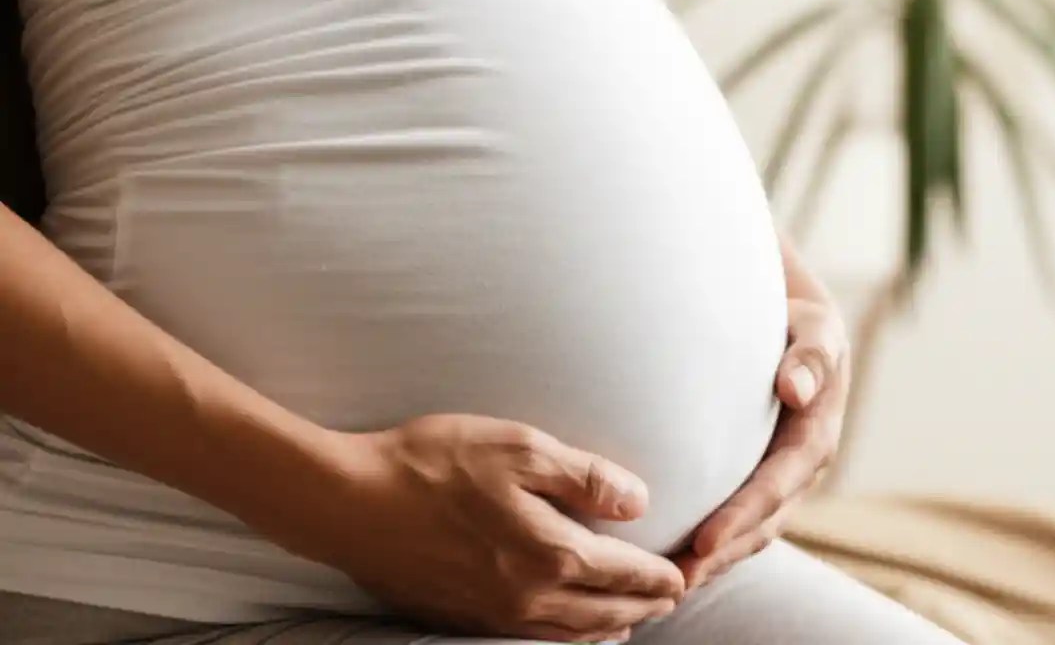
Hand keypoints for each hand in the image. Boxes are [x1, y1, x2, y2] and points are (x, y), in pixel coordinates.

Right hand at [290, 415, 683, 642]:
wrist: (349, 501)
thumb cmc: (433, 463)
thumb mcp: (519, 448)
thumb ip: (585, 477)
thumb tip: (639, 502)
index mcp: (550, 553)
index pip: (625, 575)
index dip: (660, 576)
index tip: (685, 575)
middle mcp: (528, 596)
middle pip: (605, 614)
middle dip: (644, 606)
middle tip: (671, 597)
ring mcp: (493, 614)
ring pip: (570, 635)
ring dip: (610, 627)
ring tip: (631, 619)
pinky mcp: (463, 618)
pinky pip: (533, 640)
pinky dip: (566, 637)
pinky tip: (568, 627)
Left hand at [677, 296, 849, 588]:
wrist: (803, 328)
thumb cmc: (803, 323)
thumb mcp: (816, 328)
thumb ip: (811, 355)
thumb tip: (796, 387)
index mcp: (814, 439)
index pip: (775, 487)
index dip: (742, 517)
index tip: (704, 541)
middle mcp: (800, 472)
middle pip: (761, 526)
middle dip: (721, 556)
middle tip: (674, 580)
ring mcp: (781, 482)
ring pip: (749, 534)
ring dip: (713, 563)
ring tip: (666, 586)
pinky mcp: (759, 482)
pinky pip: (737, 522)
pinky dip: (709, 546)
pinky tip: (669, 560)